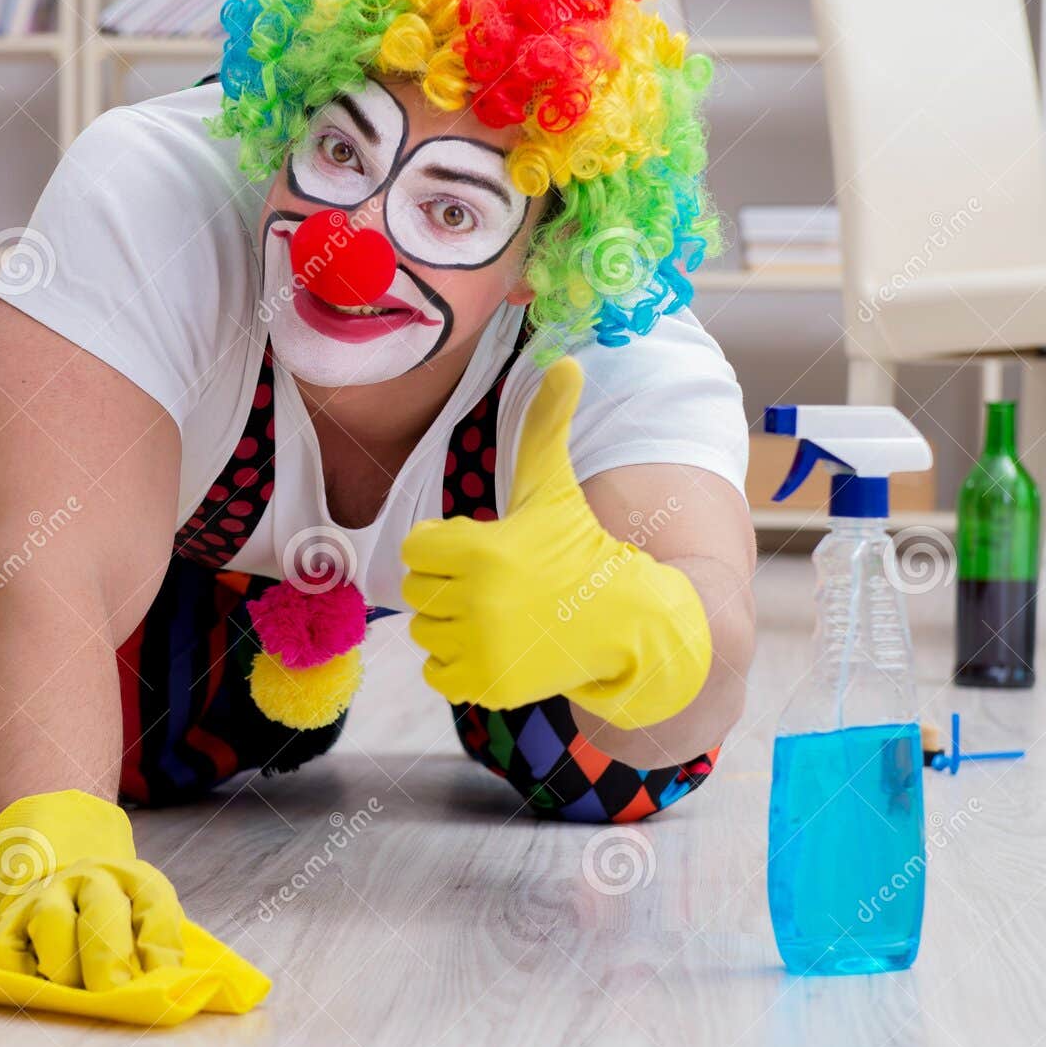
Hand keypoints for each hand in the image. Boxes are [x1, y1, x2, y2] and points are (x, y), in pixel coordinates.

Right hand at [0, 789, 269, 1024]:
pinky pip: (6, 950)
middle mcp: (92, 877)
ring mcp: (47, 895)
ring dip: (64, 963)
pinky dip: (20, 974)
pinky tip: (38, 989)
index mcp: (137, 878)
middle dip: (110, 959)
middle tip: (115, 995)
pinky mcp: (7, 920)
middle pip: (102, 912)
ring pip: (52, 921)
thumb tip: (199, 993)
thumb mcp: (148, 916)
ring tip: (75, 991)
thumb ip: (169, 949)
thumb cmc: (116, 915)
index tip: (162, 980)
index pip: (155, 905)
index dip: (160, 946)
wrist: (57, 870)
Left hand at [401, 358, 710, 729]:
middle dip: (447, 582)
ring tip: (496, 611)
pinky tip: (492, 643)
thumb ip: (546, 426)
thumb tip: (565, 361)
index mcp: (481, 549)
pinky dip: (456, 662)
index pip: (418, 546)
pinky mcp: (487, 685)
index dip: (446, 544)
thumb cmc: (582, 545)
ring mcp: (481, 648)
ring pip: (425, 631)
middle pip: (417, 588)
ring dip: (450, 622)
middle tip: (492, 582)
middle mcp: (475, 602)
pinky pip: (436, 672)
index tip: (483, 545)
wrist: (628, 620)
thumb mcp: (556, 488)